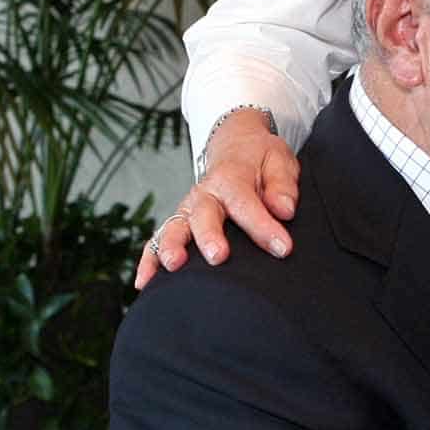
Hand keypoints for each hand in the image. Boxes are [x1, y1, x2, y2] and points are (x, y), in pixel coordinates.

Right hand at [134, 111, 299, 288]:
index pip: (246, 203)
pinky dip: (148, 261)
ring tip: (173, 265)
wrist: (236, 146)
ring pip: (174, 228)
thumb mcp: (279, 160)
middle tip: (217, 256)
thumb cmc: (259, 158)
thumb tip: (284, 210)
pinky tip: (145, 283)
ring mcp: (188, 209)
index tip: (282, 248)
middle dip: (209, 236)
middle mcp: (205, 194)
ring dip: (170, 247)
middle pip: (203, 215)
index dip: (263, 227)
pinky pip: (157, 241)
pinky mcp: (179, 223)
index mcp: (232, 177)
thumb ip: (282, 185)